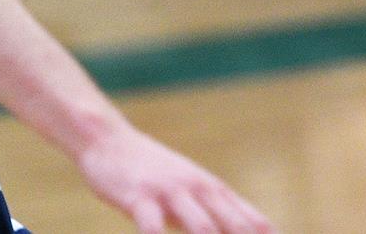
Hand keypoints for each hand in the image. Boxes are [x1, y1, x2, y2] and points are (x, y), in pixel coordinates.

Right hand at [77, 127, 273, 233]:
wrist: (111, 141)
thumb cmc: (156, 172)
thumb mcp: (193, 188)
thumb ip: (219, 211)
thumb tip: (255, 230)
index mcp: (214, 190)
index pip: (251, 220)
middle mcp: (198, 189)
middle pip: (233, 225)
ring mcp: (170, 192)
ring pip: (201, 226)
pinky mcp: (140, 197)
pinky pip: (152, 226)